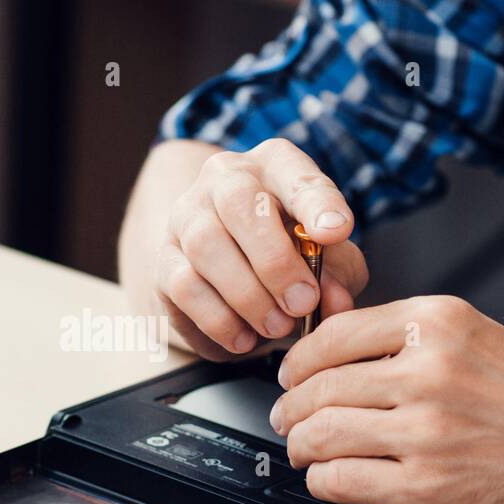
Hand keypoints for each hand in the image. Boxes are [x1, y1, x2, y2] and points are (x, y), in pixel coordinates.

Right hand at [154, 139, 367, 360]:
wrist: (234, 279)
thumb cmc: (292, 259)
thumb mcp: (331, 262)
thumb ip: (340, 276)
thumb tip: (333, 299)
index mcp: (273, 165)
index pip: (293, 171)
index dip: (316, 201)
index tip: (336, 231)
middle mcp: (223, 179)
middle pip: (238, 200)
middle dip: (274, 259)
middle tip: (303, 303)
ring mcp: (186, 217)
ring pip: (205, 245)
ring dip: (247, 295)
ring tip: (277, 326)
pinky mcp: (164, 260)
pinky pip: (183, 286)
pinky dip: (218, 319)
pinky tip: (243, 338)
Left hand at [269, 295, 503, 503]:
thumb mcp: (474, 334)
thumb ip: (406, 336)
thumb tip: (332, 348)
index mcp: (437, 325)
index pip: (333, 336)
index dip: (299, 361)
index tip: (291, 375)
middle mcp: (429, 372)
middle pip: (319, 387)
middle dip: (291, 408)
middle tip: (287, 418)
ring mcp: (426, 430)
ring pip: (322, 433)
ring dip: (300, 446)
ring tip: (303, 449)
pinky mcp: (427, 485)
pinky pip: (342, 481)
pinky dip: (322, 481)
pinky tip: (329, 478)